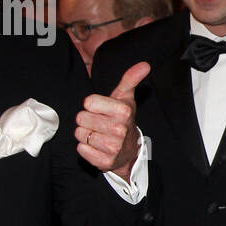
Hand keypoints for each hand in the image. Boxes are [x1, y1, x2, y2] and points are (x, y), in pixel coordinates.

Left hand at [76, 62, 150, 179]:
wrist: (129, 150)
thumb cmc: (123, 120)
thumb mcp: (126, 98)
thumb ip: (130, 79)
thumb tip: (144, 64)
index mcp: (123, 111)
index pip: (88, 102)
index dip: (92, 105)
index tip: (102, 110)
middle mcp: (119, 129)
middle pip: (81, 118)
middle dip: (87, 120)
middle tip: (100, 124)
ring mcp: (112, 147)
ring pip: (80, 134)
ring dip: (86, 134)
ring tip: (98, 135)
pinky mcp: (104, 161)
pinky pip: (81, 150)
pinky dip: (85, 148)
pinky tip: (97, 147)